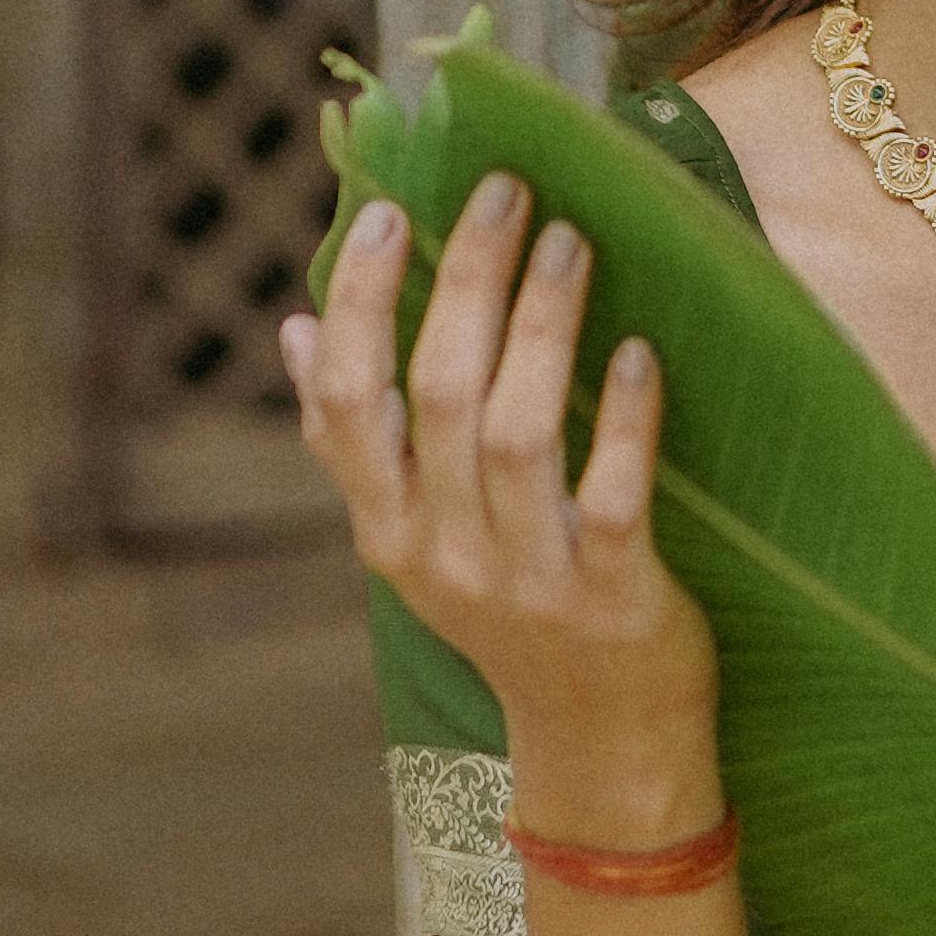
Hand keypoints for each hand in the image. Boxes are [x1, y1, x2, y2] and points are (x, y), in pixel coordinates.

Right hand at [284, 175, 721, 817]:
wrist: (600, 743)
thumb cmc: (510, 613)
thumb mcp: (415, 539)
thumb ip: (356, 440)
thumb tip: (294, 328)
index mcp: (387, 530)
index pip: (348, 401)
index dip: (361, 302)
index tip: (391, 210)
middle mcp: (444, 555)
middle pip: (438, 394)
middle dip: (467, 280)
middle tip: (506, 193)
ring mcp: (528, 581)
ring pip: (517, 433)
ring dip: (543, 325)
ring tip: (571, 242)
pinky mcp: (614, 603)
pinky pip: (613, 498)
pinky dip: (625, 421)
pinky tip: (641, 353)